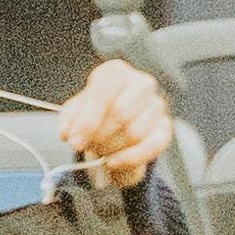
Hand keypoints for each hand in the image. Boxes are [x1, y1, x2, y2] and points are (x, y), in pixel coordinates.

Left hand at [55, 59, 177, 194]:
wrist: (116, 128)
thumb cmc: (96, 114)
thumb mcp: (76, 113)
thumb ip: (70, 121)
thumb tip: (69, 134)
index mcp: (116, 72)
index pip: (103, 92)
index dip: (87, 120)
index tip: (75, 141)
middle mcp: (140, 83)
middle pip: (121, 112)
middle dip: (100, 135)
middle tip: (88, 146)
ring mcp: (156, 105)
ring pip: (135, 132)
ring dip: (112, 147)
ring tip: (100, 150)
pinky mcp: (165, 128)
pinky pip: (152, 146)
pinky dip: (129, 158)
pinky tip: (113, 162)